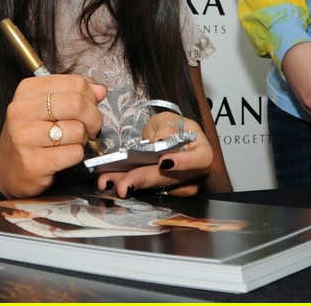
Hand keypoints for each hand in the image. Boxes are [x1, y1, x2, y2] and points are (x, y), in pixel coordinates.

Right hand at [0, 75, 105, 198]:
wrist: (5, 168)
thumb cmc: (31, 134)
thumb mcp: (47, 106)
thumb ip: (75, 94)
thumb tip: (101, 90)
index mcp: (27, 90)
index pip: (75, 83)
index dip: (91, 97)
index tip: (90, 108)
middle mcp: (21, 110)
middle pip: (77, 103)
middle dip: (94, 118)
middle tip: (92, 128)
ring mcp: (24, 137)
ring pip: (77, 130)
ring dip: (83, 139)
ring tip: (71, 143)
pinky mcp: (33, 162)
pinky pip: (74, 153)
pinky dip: (77, 155)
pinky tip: (64, 156)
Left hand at [95, 112, 214, 198]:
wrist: (165, 137)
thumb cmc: (172, 127)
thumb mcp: (168, 119)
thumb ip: (166, 128)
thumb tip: (160, 141)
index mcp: (201, 150)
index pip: (200, 159)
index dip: (184, 162)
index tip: (163, 162)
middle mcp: (194, 172)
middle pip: (171, 179)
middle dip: (144, 179)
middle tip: (123, 183)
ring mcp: (179, 186)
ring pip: (156, 188)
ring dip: (130, 184)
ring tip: (109, 181)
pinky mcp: (162, 191)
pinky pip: (145, 189)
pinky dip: (126, 183)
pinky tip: (110, 182)